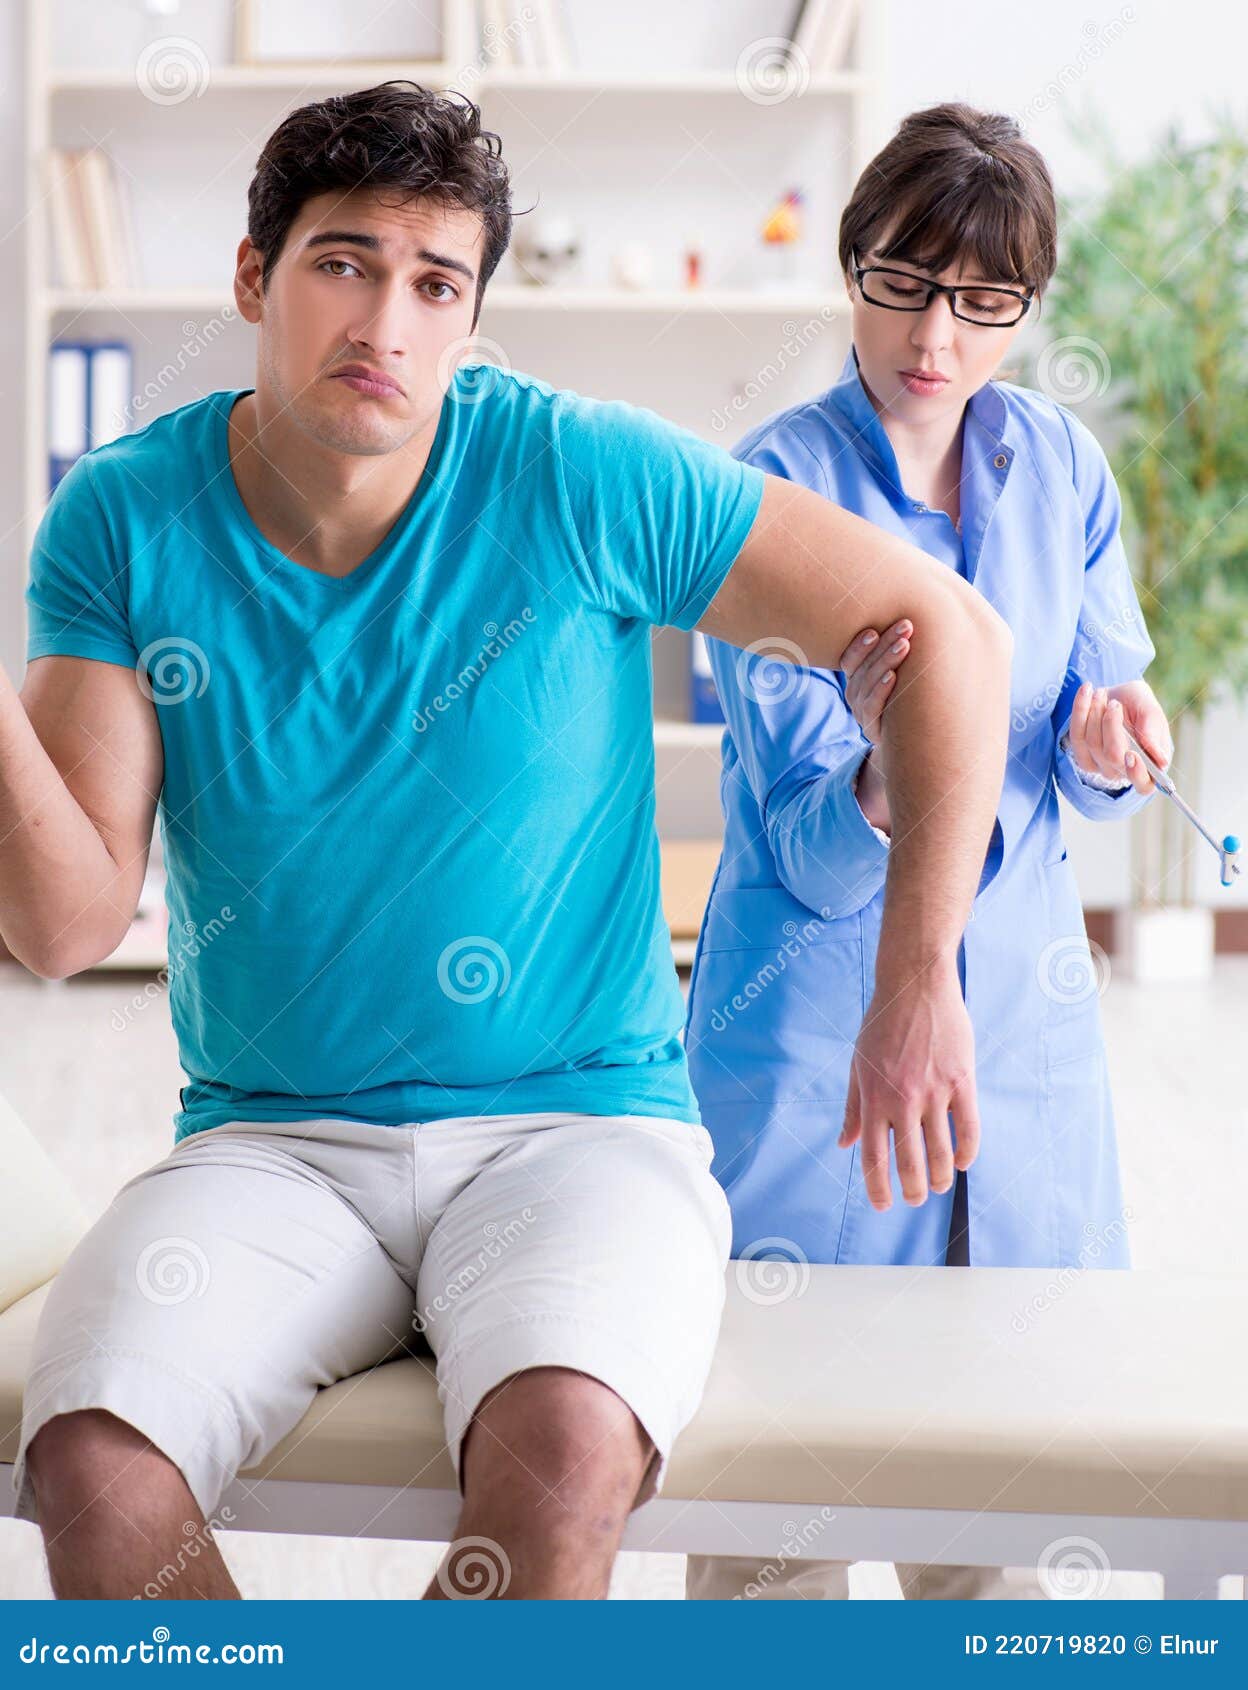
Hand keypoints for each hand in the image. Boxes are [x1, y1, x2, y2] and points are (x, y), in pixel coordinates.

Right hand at [838, 619, 913, 750]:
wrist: (909, 747)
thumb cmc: (906, 704)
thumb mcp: (898, 678)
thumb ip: (898, 656)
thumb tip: (912, 624)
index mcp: (857, 680)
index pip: (850, 659)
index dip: (859, 645)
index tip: (875, 629)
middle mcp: (855, 695)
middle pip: (864, 666)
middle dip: (885, 643)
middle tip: (905, 626)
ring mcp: (861, 713)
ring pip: (867, 683)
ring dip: (886, 660)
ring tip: (904, 644)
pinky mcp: (872, 729)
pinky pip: (872, 706)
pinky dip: (881, 689)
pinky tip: (892, 676)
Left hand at [838, 958, 978, 1209]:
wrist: (915, 986)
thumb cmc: (881, 1025)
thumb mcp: (858, 1065)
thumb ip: (854, 1108)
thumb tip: (845, 1144)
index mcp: (873, 1098)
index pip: (873, 1157)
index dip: (878, 1188)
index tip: (883, 1205)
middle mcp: (902, 1100)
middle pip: (910, 1163)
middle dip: (913, 1191)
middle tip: (915, 1199)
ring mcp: (934, 1092)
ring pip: (941, 1152)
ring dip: (940, 1179)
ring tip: (939, 1187)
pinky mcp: (961, 1081)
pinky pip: (968, 1127)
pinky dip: (967, 1152)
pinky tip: (962, 1162)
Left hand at [1068, 679, 1172, 795]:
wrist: (1117, 697)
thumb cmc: (1139, 706)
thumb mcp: (1151, 710)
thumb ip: (1154, 730)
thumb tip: (1161, 759)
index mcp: (1150, 766)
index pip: (1144, 784)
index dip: (1137, 773)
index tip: (1132, 754)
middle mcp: (1124, 771)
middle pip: (1113, 756)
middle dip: (1111, 724)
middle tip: (1115, 703)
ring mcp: (1101, 766)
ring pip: (1093, 743)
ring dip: (1095, 713)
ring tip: (1102, 694)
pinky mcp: (1082, 756)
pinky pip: (1076, 736)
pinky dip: (1080, 710)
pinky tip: (1086, 692)